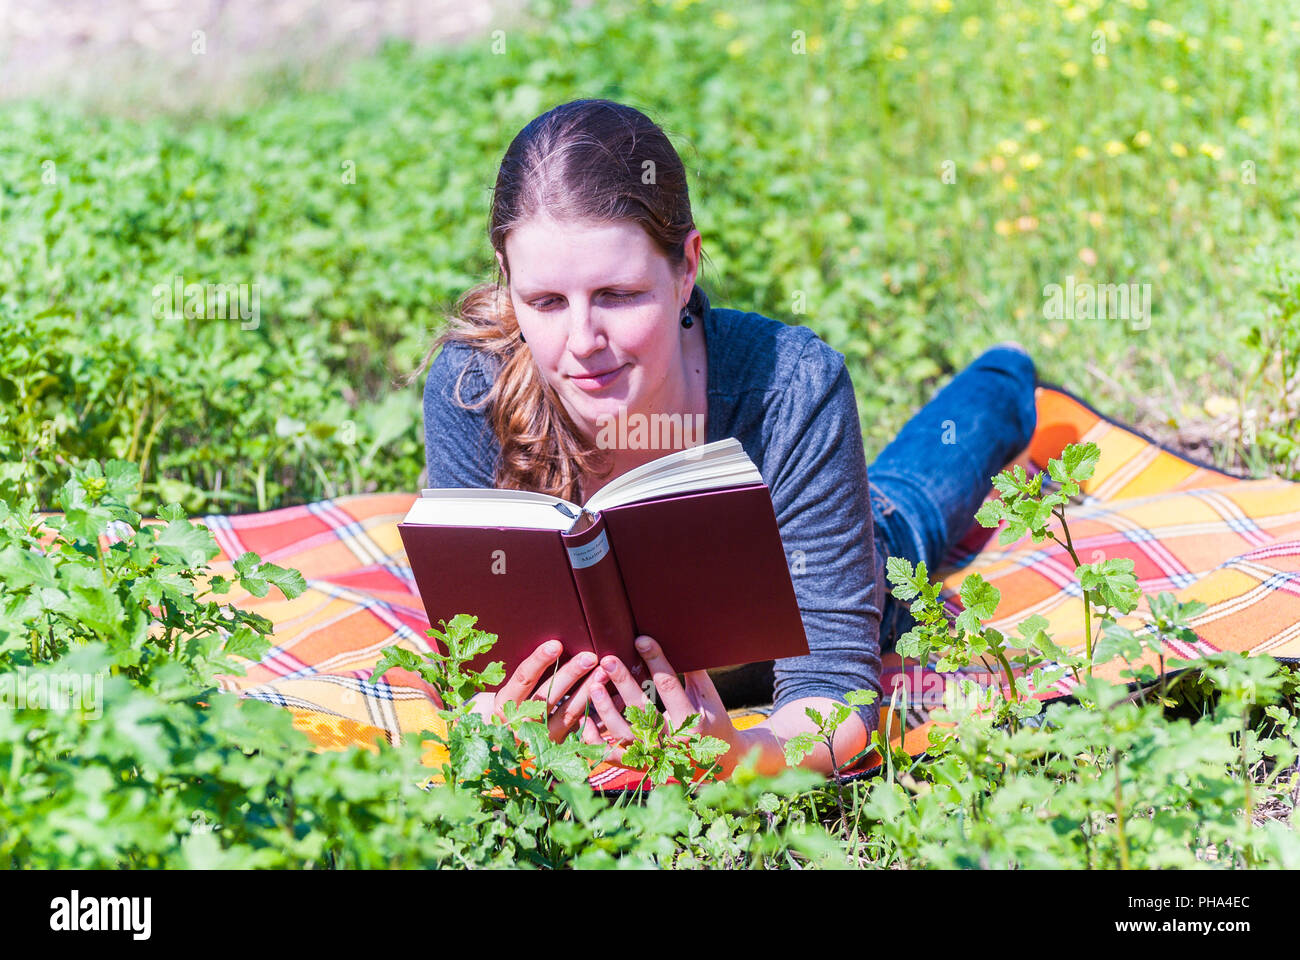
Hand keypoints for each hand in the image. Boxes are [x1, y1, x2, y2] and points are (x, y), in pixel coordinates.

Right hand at [468, 640, 602, 743]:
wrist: (509, 743)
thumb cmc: (513, 706)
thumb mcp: (510, 693)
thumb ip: (526, 675)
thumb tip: (554, 644)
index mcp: (505, 705)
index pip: (523, 678)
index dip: (539, 661)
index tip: (557, 644)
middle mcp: (521, 723)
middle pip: (548, 696)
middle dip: (570, 674)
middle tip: (589, 657)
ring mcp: (542, 738)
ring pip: (567, 713)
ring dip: (587, 692)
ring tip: (602, 674)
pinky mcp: (559, 747)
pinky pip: (582, 729)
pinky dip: (598, 714)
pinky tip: (613, 699)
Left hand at [580, 635, 750, 776]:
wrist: (720, 761)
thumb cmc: (713, 719)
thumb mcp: (709, 695)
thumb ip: (693, 670)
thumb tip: (677, 637)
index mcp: (692, 722)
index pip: (669, 686)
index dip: (655, 661)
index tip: (640, 640)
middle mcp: (672, 743)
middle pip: (643, 710)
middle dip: (624, 682)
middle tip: (609, 659)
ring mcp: (654, 757)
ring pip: (624, 735)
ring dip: (606, 710)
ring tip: (594, 686)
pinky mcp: (640, 766)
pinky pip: (613, 755)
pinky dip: (596, 741)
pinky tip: (585, 721)